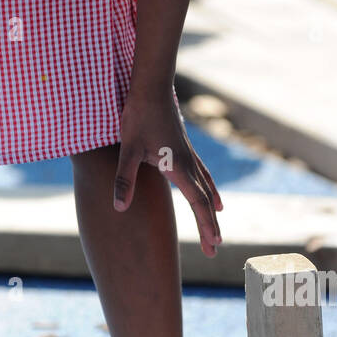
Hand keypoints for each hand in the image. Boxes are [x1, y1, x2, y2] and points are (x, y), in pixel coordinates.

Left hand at [114, 92, 222, 257]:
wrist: (150, 87)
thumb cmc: (138, 116)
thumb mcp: (128, 150)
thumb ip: (124, 180)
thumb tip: (119, 208)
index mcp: (178, 168)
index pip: (197, 203)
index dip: (206, 225)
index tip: (214, 244)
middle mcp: (189, 164)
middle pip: (205, 201)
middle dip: (210, 226)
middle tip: (214, 249)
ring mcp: (189, 155)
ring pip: (206, 188)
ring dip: (211, 209)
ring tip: (217, 225)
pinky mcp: (184, 148)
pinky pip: (203, 174)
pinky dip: (209, 189)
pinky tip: (212, 194)